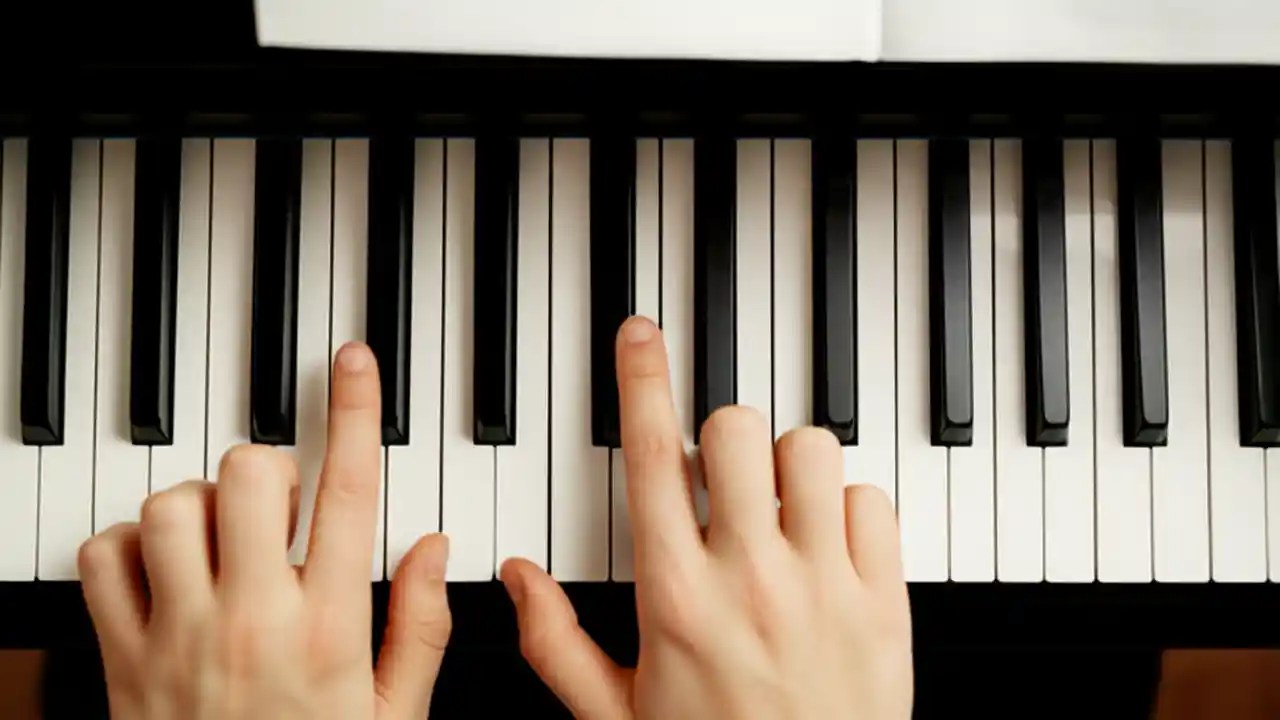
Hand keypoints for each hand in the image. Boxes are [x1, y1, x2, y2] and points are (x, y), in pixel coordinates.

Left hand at [78, 343, 451, 719]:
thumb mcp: (397, 715)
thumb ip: (422, 626)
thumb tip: (437, 548)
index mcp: (330, 628)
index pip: (350, 493)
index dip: (356, 412)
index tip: (352, 362)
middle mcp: (253, 618)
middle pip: (251, 476)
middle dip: (271, 466)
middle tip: (283, 501)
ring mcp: (179, 633)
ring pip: (174, 505)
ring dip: (203, 502)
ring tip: (226, 534)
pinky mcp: (123, 654)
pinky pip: (105, 556)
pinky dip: (131, 542)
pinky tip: (167, 563)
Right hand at [500, 317, 912, 718]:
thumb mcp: (615, 717)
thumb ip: (557, 642)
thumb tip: (518, 577)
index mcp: (677, 597)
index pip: (650, 457)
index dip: (641, 380)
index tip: (641, 334)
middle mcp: (752, 577)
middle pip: (735, 431)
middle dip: (721, 436)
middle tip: (720, 471)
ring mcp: (825, 584)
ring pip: (810, 450)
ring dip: (787, 463)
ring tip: (777, 501)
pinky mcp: (885, 599)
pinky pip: (873, 500)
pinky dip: (850, 505)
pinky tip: (830, 538)